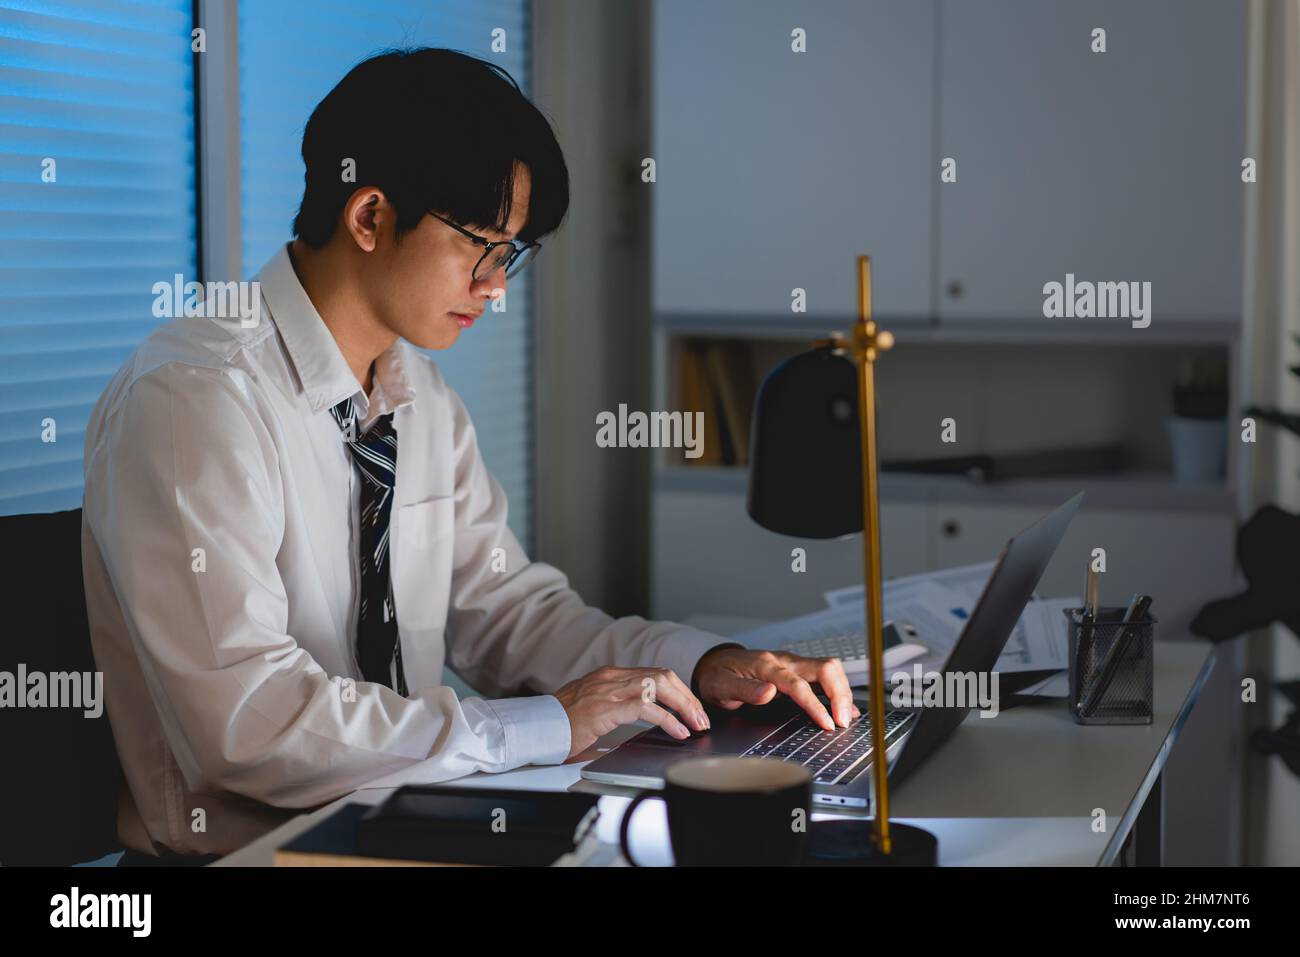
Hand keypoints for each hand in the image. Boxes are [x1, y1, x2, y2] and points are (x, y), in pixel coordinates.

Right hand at [554, 666, 709, 758]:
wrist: (538, 727)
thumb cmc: (561, 723)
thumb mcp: (593, 709)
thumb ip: (617, 708)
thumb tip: (645, 721)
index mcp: (610, 675)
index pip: (655, 673)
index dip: (678, 690)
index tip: (691, 707)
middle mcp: (612, 677)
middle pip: (663, 676)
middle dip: (687, 697)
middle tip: (701, 717)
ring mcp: (609, 689)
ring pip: (659, 686)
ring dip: (684, 706)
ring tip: (695, 724)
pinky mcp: (607, 707)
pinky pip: (647, 708)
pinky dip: (668, 720)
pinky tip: (678, 732)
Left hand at [692, 647, 859, 730]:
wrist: (715, 662)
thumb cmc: (718, 675)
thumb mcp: (722, 686)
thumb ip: (745, 690)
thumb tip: (768, 692)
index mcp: (766, 665)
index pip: (798, 684)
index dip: (815, 704)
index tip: (826, 723)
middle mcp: (784, 661)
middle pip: (824, 668)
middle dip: (839, 694)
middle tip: (842, 721)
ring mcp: (792, 664)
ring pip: (828, 669)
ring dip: (842, 691)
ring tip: (846, 717)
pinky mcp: (797, 670)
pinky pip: (824, 676)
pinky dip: (837, 690)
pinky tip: (844, 707)